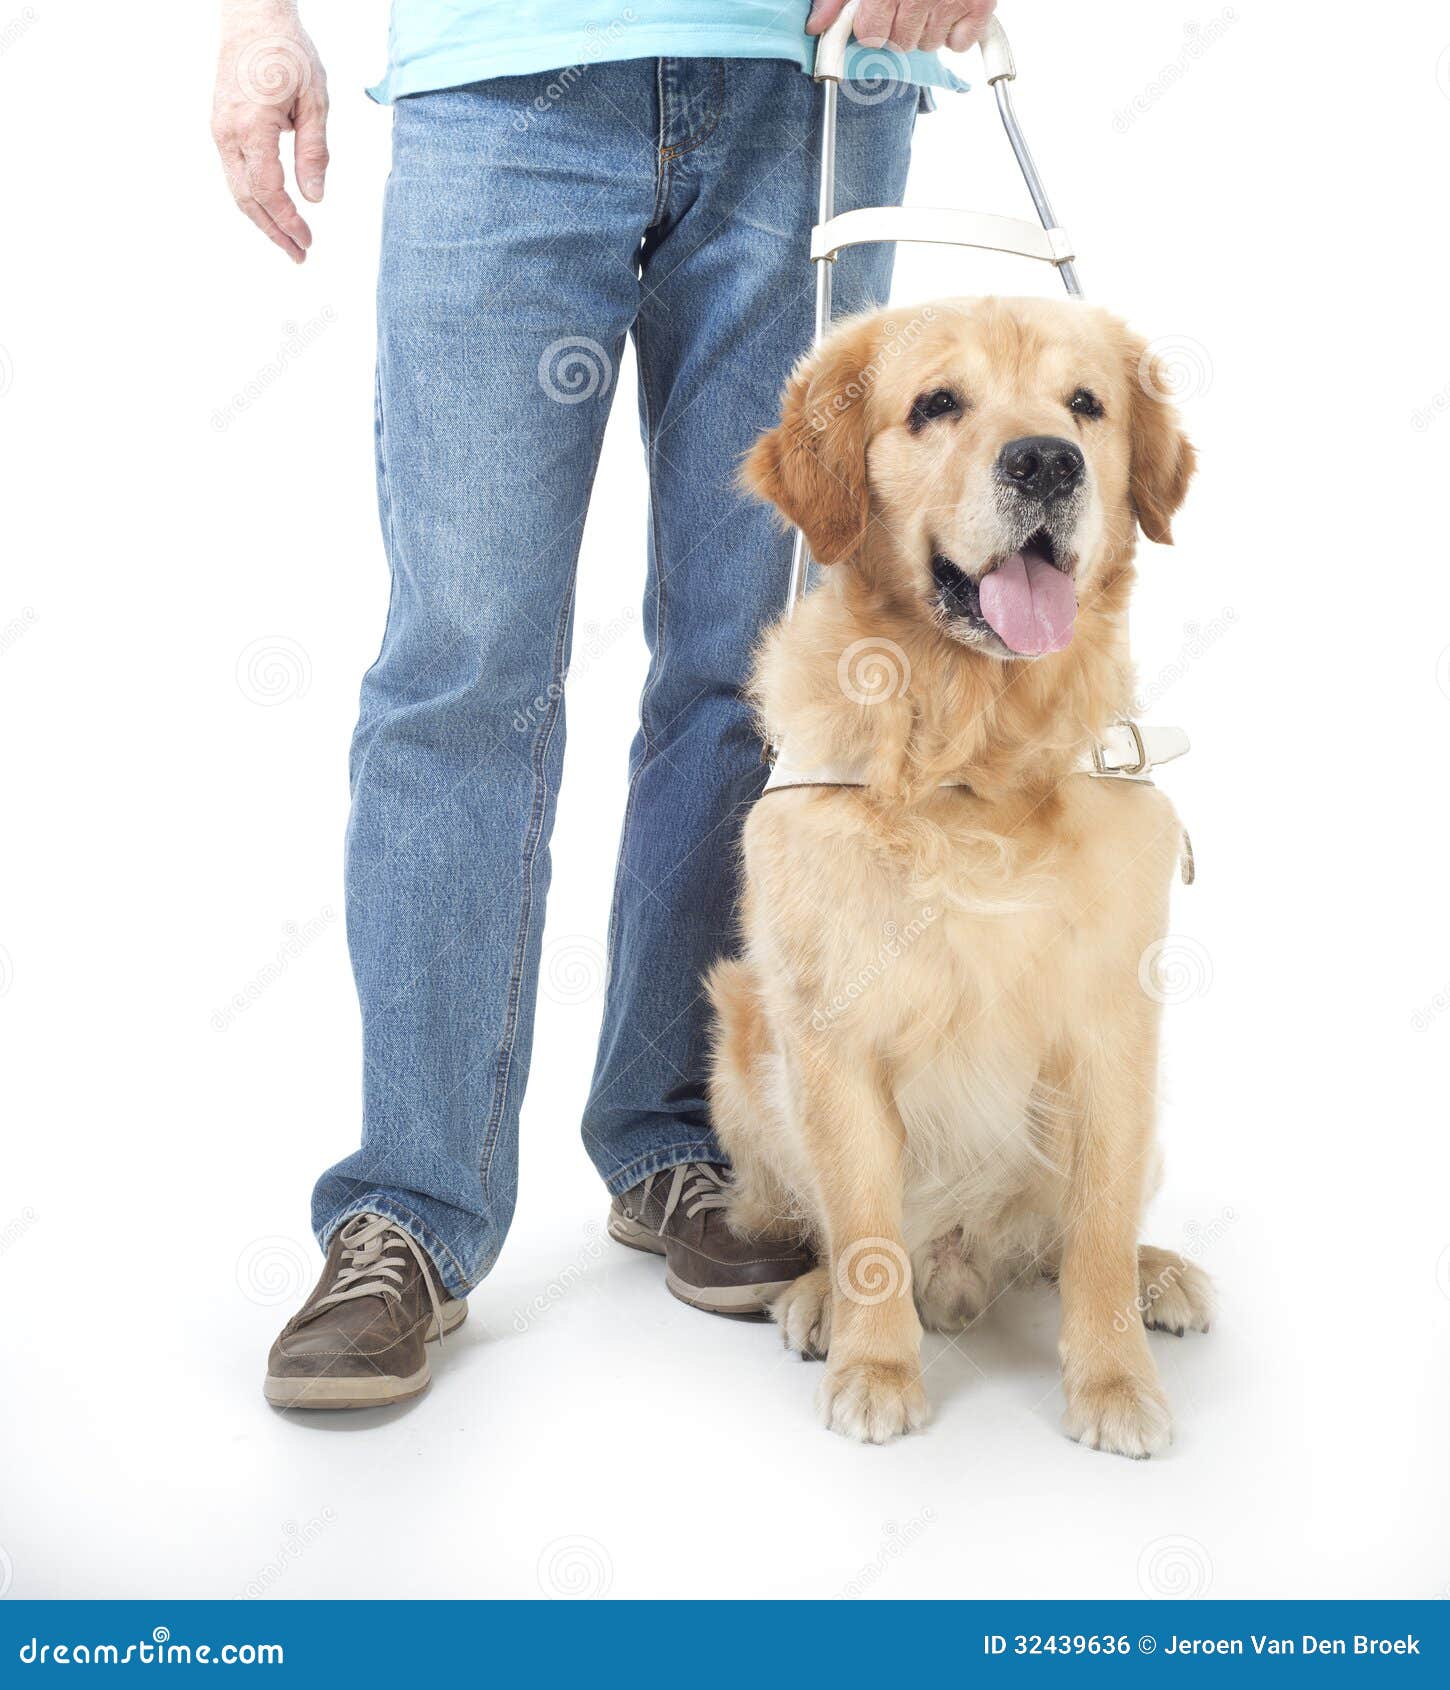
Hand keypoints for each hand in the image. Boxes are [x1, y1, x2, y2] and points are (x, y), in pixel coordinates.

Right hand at [211, 0, 328, 262]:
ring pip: (237, 189)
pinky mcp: (221, 126)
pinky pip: (235, 172)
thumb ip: (313, 152)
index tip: (307, 241)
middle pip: (248, 199)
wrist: (253, 16)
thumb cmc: (287, 51)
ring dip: (262, 219)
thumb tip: (314, 198)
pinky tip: (272, 211)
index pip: (268, 191)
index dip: (288, 222)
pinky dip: (253, 197)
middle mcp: (228, 132)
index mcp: (251, 126)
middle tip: (299, 255)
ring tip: (288, 241)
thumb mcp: (315, 102)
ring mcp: (219, 129)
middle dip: (274, 232)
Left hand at [807, 0, 996, 54]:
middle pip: (900, 44)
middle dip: (899, 28)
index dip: (871, 26)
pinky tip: (950, 7)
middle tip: (906, 1)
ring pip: (928, 44)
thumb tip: (816, 26)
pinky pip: (959, 43)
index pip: (871, 35)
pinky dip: (956, 31)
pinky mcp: (980, 6)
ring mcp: (952, 0)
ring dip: (926, 28)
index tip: (877, 12)